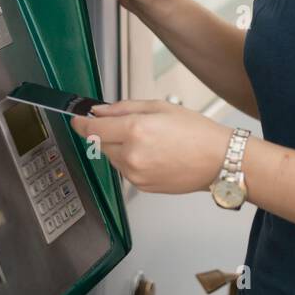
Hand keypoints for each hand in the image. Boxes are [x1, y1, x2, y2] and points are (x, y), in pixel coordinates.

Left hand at [69, 100, 232, 193]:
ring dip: (121, 148)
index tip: (76, 119)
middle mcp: (131, 155)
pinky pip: (127, 171)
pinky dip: (133, 161)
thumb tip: (99, 111)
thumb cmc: (197, 132)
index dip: (80, 122)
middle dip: (108, 134)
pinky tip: (156, 155)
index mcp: (136, 130)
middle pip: (100, 144)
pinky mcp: (141, 186)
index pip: (93, 128)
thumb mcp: (160, 107)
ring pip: (113, 158)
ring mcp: (135, 174)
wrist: (218, 160)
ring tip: (152, 142)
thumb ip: (124, 108)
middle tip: (133, 127)